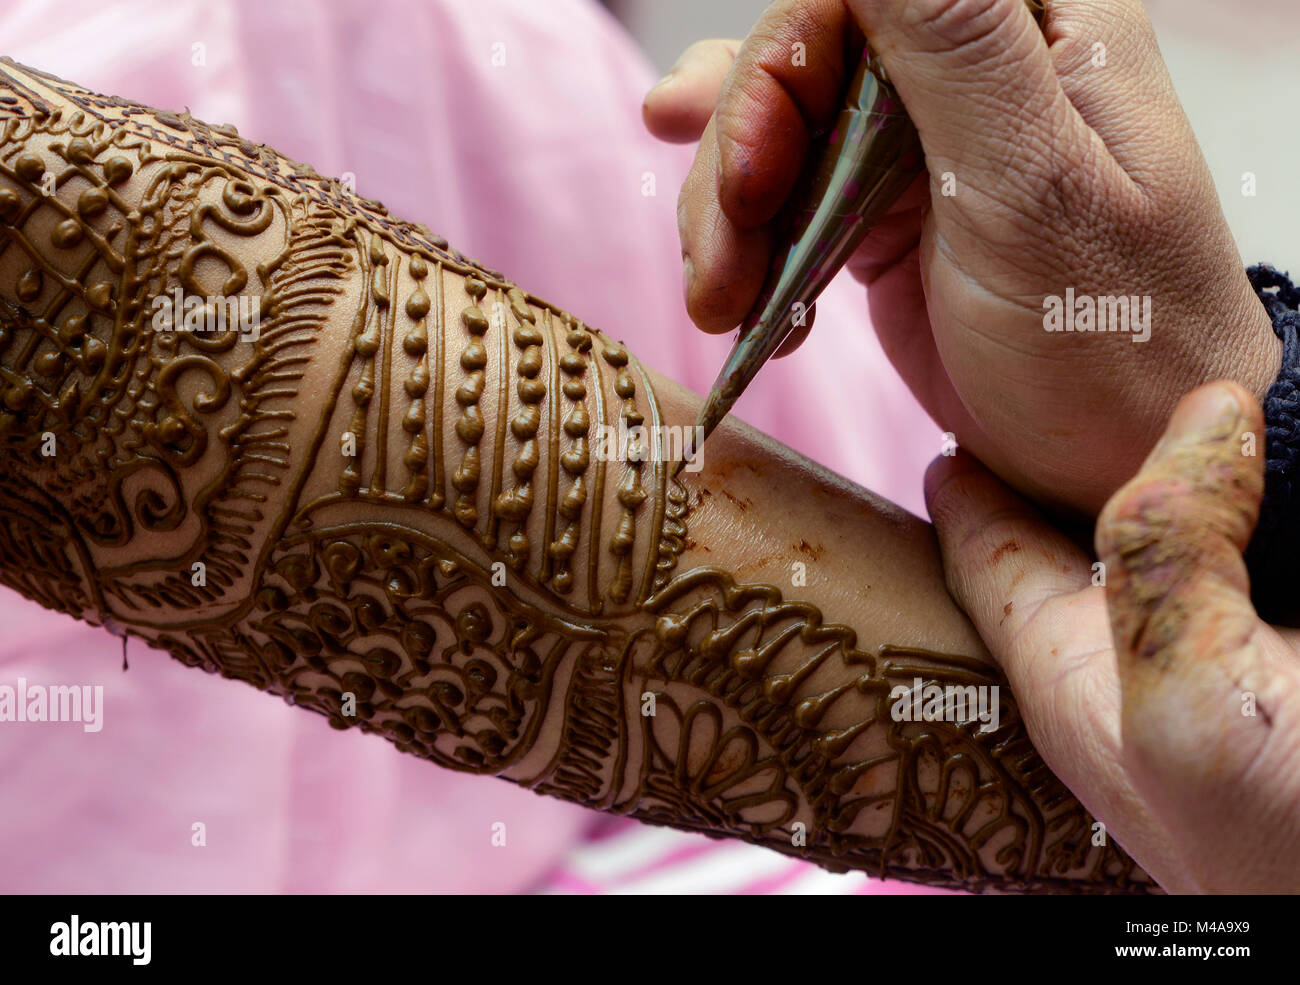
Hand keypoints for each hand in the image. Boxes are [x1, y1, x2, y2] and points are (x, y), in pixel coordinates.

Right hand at [644, 0, 1279, 514]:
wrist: (1115, 464)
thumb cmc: (1113, 339)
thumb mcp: (1033, 184)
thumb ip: (954, 39)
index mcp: (1037, 28)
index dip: (783, 63)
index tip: (748, 169)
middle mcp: (977, 72)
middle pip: (805, 63)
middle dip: (739, 159)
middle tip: (717, 256)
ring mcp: (925, 147)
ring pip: (781, 136)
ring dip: (726, 217)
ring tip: (718, 301)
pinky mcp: (887, 218)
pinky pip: (790, 203)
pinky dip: (750, 248)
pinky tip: (744, 299)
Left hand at [924, 379, 1299, 891]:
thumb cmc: (1287, 852)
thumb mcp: (1195, 706)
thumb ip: (1170, 559)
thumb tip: (1202, 412)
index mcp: (1071, 674)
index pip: (988, 554)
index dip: (964, 488)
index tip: (949, 426)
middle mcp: (1136, 663)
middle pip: (1064, 542)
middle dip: (1044, 474)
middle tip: (1030, 399)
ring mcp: (1217, 664)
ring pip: (1164, 549)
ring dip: (1148, 491)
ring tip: (1124, 421)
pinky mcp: (1281, 666)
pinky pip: (1247, 571)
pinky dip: (1242, 522)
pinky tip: (1254, 491)